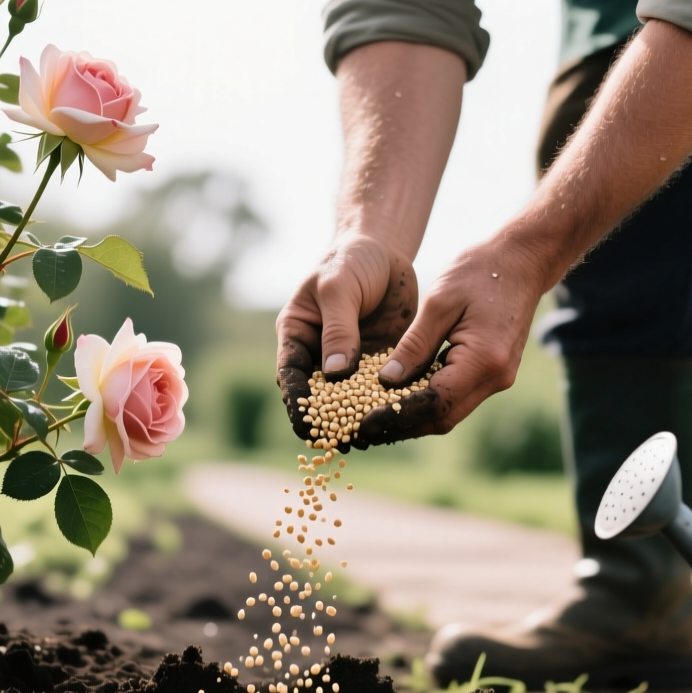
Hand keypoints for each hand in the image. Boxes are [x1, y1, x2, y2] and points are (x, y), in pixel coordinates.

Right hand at [276, 233, 418, 448]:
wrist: (383, 249)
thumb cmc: (348, 261)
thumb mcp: (338, 289)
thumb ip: (338, 329)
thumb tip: (335, 375)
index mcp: (298, 335)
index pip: (292, 375)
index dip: (297, 402)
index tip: (306, 425)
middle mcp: (320, 353)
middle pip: (320, 395)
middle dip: (329, 420)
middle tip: (343, 443)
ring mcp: (350, 360)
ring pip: (351, 397)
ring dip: (360, 417)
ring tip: (372, 439)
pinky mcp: (378, 361)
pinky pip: (381, 387)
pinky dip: (387, 402)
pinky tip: (399, 417)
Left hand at [352, 236, 548, 445]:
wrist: (521, 260)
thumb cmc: (480, 271)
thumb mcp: (439, 302)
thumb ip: (414, 344)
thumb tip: (387, 381)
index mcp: (483, 360)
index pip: (434, 403)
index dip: (397, 416)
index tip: (363, 423)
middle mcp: (495, 378)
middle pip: (443, 417)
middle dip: (402, 426)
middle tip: (363, 429)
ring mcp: (498, 378)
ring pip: (449, 412)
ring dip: (413, 418)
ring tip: (374, 418)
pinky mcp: (493, 372)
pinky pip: (456, 396)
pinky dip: (427, 402)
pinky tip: (400, 397)